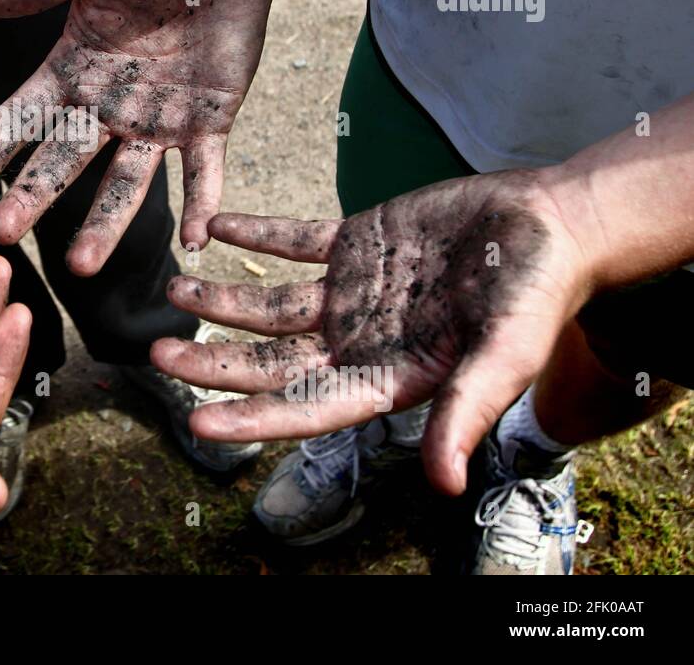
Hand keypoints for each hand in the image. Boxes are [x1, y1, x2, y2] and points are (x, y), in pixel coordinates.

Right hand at [0, 0, 274, 275]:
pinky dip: (202, 204)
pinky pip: (203, 171)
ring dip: (106, 224)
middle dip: (34, 197)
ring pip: (127, 183)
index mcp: (71, 72)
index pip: (22, 118)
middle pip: (64, 161)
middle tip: (3, 234)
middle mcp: (107, 108)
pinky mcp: (207, 124)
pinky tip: (197, 240)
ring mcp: (156, 123)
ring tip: (83, 265)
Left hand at [150, 171, 596, 494]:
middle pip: (271, 360)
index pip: (305, 409)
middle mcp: (358, 341)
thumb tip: (445, 486)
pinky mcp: (355, 244)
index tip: (195, 423)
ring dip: (223, 297)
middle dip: (216, 361)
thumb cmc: (536, 294)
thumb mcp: (506, 355)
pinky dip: (257, 232)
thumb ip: (467, 411)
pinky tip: (215, 225)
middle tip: (158, 355)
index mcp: (386, 376)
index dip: (251, 419)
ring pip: (272, 303)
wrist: (551, 223)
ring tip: (175, 287)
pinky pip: (295, 241)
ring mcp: (352, 292)